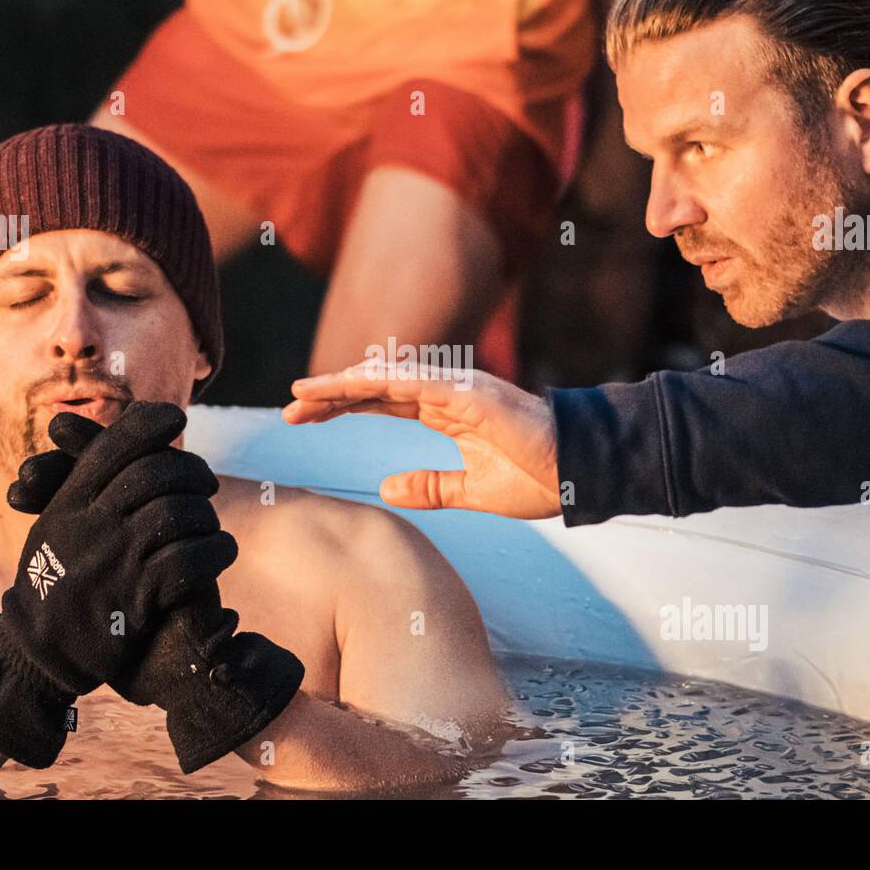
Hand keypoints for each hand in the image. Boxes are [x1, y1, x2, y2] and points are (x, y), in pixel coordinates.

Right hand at [9, 410, 304, 773]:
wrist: (41, 651)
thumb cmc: (55, 579)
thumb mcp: (54, 524)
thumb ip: (78, 482)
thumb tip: (96, 429)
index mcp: (68, 504)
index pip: (111, 446)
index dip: (148, 424)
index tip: (176, 419)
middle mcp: (89, 526)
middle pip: (154, 474)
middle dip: (190, 469)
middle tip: (206, 480)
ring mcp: (113, 562)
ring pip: (177, 514)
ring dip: (206, 514)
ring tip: (211, 524)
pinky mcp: (135, 600)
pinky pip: (189, 562)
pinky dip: (215, 551)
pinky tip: (220, 551)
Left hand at [282, 361, 562, 518]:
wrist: (581, 474)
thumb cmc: (537, 478)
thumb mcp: (471, 491)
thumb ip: (431, 487)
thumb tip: (386, 488)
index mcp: (447, 413)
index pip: (381, 402)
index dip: (341, 405)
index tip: (302, 416)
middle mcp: (448, 394)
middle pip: (375, 387)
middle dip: (330, 395)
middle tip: (288, 408)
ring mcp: (460, 390)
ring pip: (390, 378)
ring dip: (345, 384)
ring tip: (304, 393)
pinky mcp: (475, 395)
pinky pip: (421, 383)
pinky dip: (385, 381)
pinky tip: (352, 384)